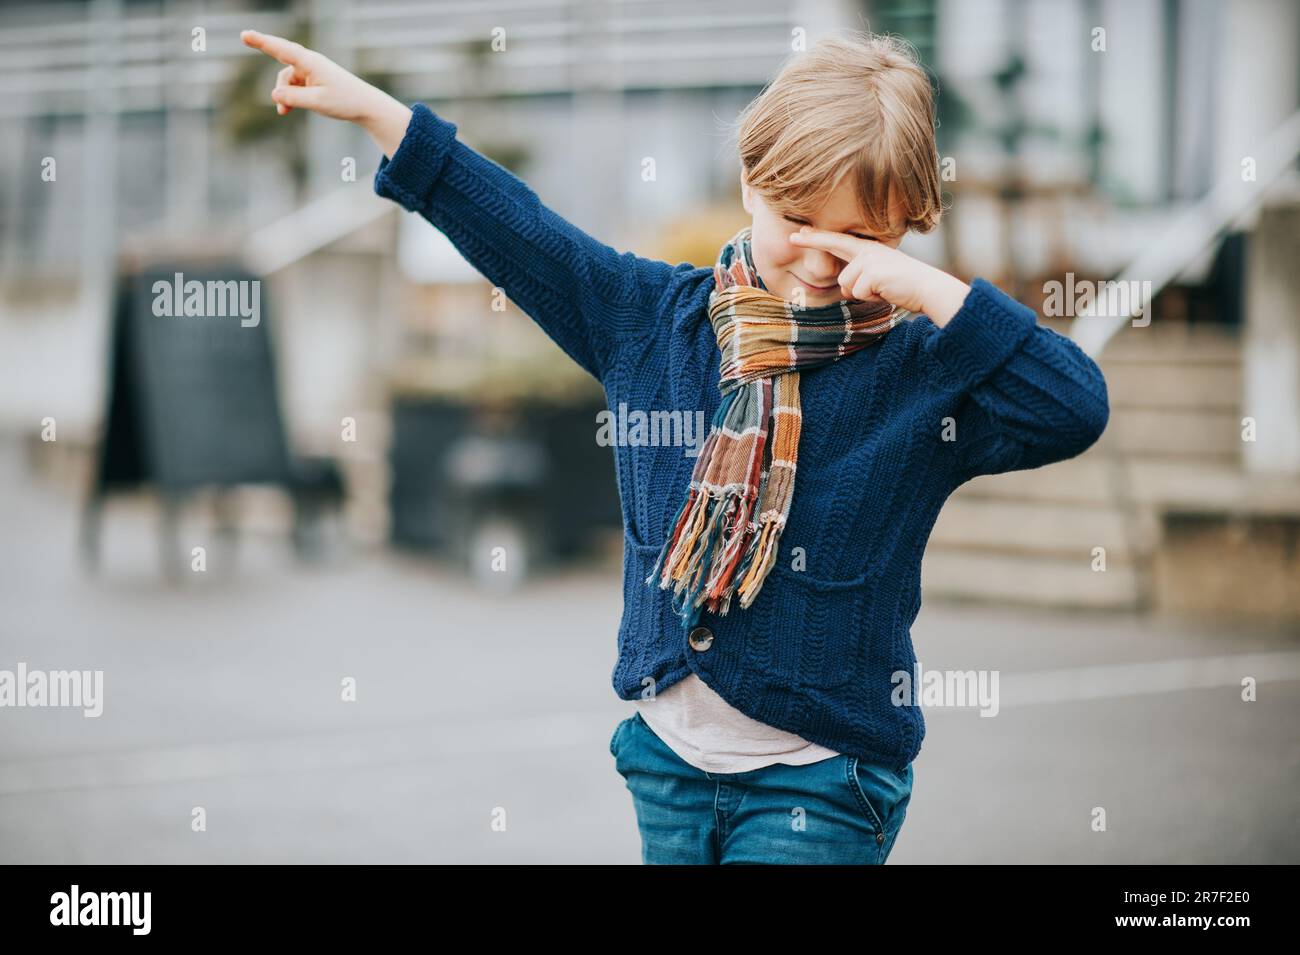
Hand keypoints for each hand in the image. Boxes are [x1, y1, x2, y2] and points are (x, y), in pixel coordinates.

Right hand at [239, 29, 411, 156]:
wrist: (366, 106)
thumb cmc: (344, 101)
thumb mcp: (316, 102)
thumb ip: (292, 98)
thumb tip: (273, 95)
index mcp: (310, 63)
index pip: (282, 50)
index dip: (262, 42)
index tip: (245, 35)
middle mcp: (309, 63)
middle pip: (282, 66)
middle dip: (273, 73)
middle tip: (245, 40)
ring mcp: (311, 71)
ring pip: (287, 81)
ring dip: (284, 96)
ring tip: (284, 112)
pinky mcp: (313, 81)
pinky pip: (294, 87)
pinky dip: (290, 98)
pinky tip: (286, 111)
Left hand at [788, 227, 969, 324]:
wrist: (926, 287)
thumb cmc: (903, 285)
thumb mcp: (878, 278)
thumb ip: (860, 278)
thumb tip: (845, 290)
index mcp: (868, 249)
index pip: (837, 241)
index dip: (816, 238)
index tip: (797, 233)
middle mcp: (867, 250)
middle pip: (837, 260)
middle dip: (814, 243)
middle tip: (791, 236)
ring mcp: (869, 260)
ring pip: (846, 286)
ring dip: (862, 294)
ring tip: (882, 289)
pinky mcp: (872, 273)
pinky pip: (857, 293)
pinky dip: (871, 298)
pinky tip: (885, 292)